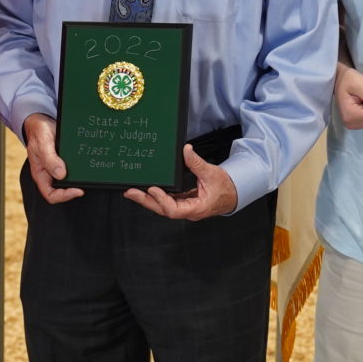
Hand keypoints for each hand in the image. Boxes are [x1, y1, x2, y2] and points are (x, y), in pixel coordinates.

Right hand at [22, 114, 82, 203]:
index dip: (64, 196)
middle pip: (62, 190)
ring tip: (89, 174)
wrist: (42, 121)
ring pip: (70, 180)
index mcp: (41, 175)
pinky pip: (75, 169)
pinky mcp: (66, 161)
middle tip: (86, 182)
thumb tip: (61, 175)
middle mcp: (50, 174)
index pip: (51, 195)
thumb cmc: (38, 133)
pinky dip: (82, 168)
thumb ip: (50, 159)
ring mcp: (59, 168)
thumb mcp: (42, 144)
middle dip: (75, 189)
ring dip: (80, 179)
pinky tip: (89, 164)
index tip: (77, 190)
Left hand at [124, 144, 238, 220]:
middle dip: (146, 201)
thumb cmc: (225, 187)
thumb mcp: (211, 172)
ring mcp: (184, 208)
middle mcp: (188, 211)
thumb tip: (186, 150)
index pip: (174, 210)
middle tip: (130, 192)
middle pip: (163, 210)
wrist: (232, 194)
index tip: (153, 190)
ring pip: (163, 207)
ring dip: (148, 199)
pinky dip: (156, 196)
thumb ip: (197, 162)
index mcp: (196, 208)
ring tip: (132, 191)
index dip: (162, 201)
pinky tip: (146, 191)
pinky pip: (167, 202)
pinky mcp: (183, 203)